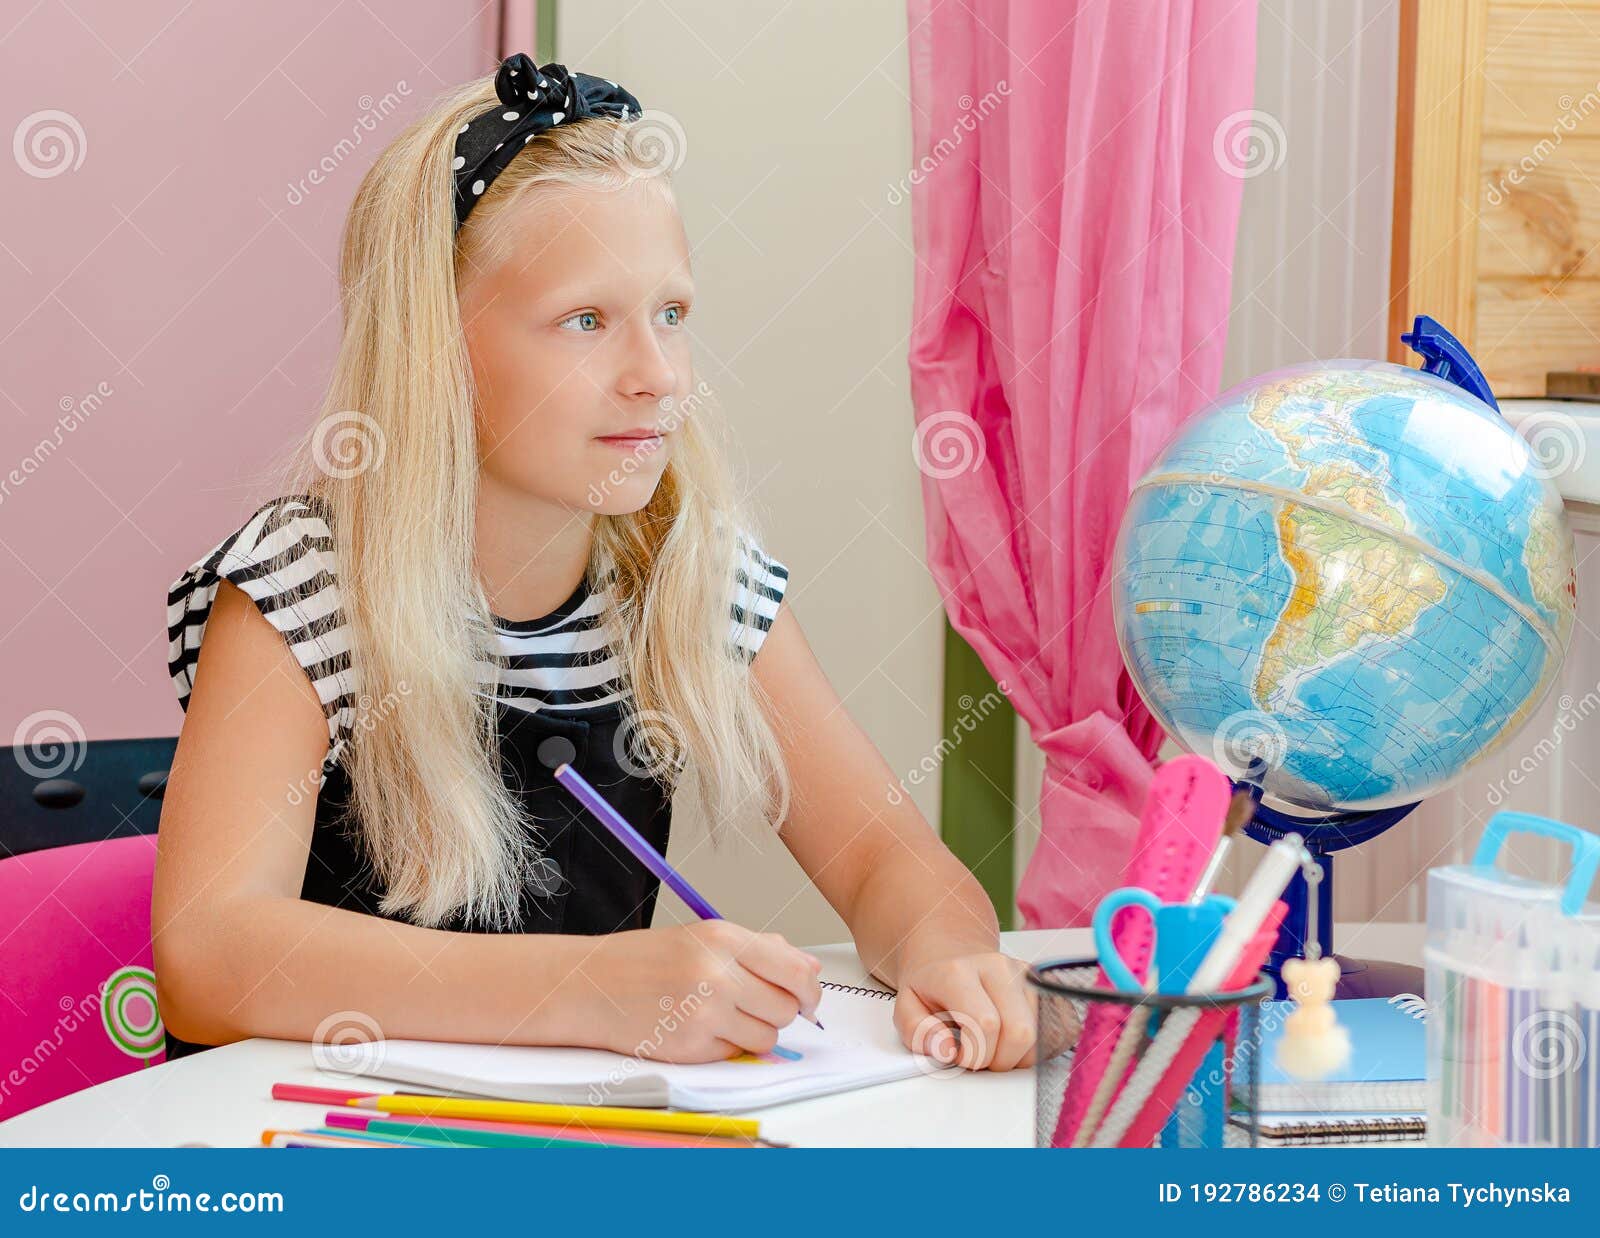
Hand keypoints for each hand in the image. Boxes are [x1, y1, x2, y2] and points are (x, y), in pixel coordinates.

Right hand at [590, 920, 822, 1063]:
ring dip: (754, 1032)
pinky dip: (725, 1046)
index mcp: (724, 938)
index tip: (807, 998)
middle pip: (786, 1008)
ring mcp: (703, 1013)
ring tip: (723, 1016)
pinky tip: (698, 1028)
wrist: (590, 985)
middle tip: (756, 1005)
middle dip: (779, 1011)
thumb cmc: (647, 960)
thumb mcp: (704, 937)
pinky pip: (734, 1054)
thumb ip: (759, 950)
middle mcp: (717, 974)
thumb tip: (809, 969)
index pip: (795, 970)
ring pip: (767, 1037)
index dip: (809, 989)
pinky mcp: (690, 1048)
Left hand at [892, 943, 1040, 1071]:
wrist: (947, 950)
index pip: (985, 1024)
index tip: (960, 1055)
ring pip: (1040, 1034)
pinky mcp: (1043, 983)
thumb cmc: (930, 983)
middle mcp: (998, 967)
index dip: (975, 1054)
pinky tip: (1012, 1039)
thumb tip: (947, 1050)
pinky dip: (1038, 1045)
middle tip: (979, 1055)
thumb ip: (918, 1032)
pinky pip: (1057, 1026)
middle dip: (999, 1060)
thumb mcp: (905, 1006)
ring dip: (1018, 1055)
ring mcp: (1025, 973)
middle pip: (1020, 1032)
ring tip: (993, 1044)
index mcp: (959, 972)